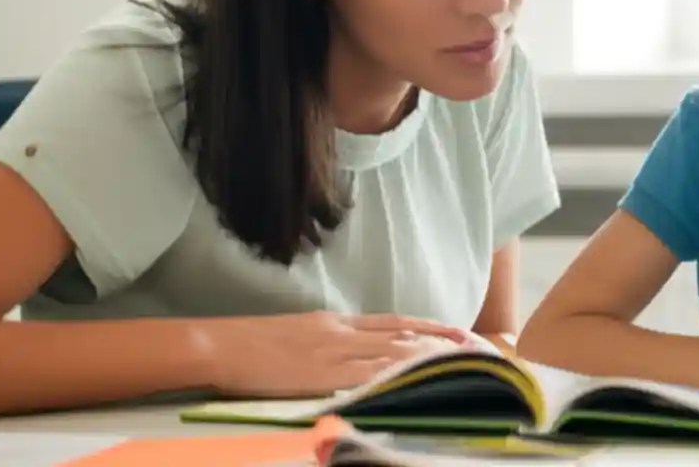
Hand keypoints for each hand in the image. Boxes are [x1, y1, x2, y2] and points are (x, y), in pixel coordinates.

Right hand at [193, 311, 473, 397]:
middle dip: (442, 340)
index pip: (394, 322)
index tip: (457, 330)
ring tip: (462, 361)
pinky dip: (397, 373)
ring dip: (430, 355)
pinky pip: (369, 373)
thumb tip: (350, 352)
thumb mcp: (299, 333)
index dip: (428, 326)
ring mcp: (335, 353)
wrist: (221, 345)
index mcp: (336, 322)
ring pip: (393, 351)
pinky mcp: (323, 374)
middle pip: (403, 334)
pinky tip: (420, 376)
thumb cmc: (251, 344)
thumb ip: (328, 341)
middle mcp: (343, 333)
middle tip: (476, 346)